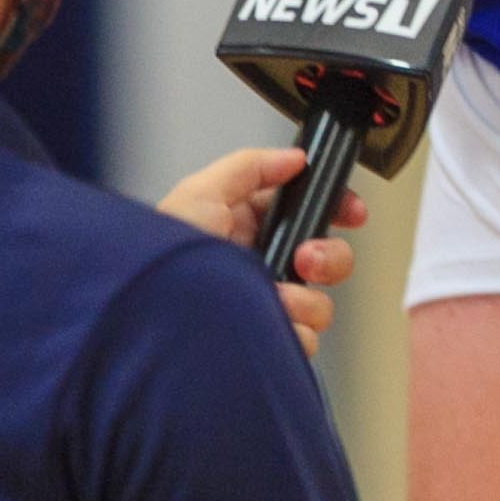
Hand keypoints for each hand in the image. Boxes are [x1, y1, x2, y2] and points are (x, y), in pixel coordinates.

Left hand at [158, 148, 368, 356]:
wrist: (149, 315)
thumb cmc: (160, 258)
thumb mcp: (200, 193)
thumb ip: (250, 167)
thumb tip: (295, 158)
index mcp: (249, 228)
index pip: (309, 215)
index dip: (337, 210)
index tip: (351, 212)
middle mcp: (263, 269)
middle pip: (329, 259)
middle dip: (329, 256)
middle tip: (305, 259)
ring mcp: (268, 308)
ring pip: (321, 304)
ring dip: (304, 300)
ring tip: (274, 299)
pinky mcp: (269, 342)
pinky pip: (306, 340)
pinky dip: (292, 332)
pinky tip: (268, 324)